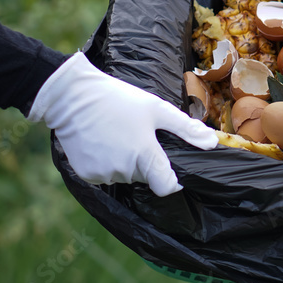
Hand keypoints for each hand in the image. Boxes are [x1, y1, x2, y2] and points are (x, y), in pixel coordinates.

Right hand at [29, 53, 217, 195]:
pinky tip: (101, 142)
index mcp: (145, 155)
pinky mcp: (85, 174)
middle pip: (145, 177)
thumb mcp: (156, 109)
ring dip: (125, 163)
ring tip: (116, 136)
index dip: (172, 179)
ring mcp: (103, 174)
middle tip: (136, 135)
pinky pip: (104, 176)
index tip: (169, 166)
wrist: (71, 95)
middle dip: (145, 162)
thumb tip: (212, 144)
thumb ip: (185, 129)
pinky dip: (106, 164)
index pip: (167, 186)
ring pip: (124, 176)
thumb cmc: (118, 99)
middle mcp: (124, 170)